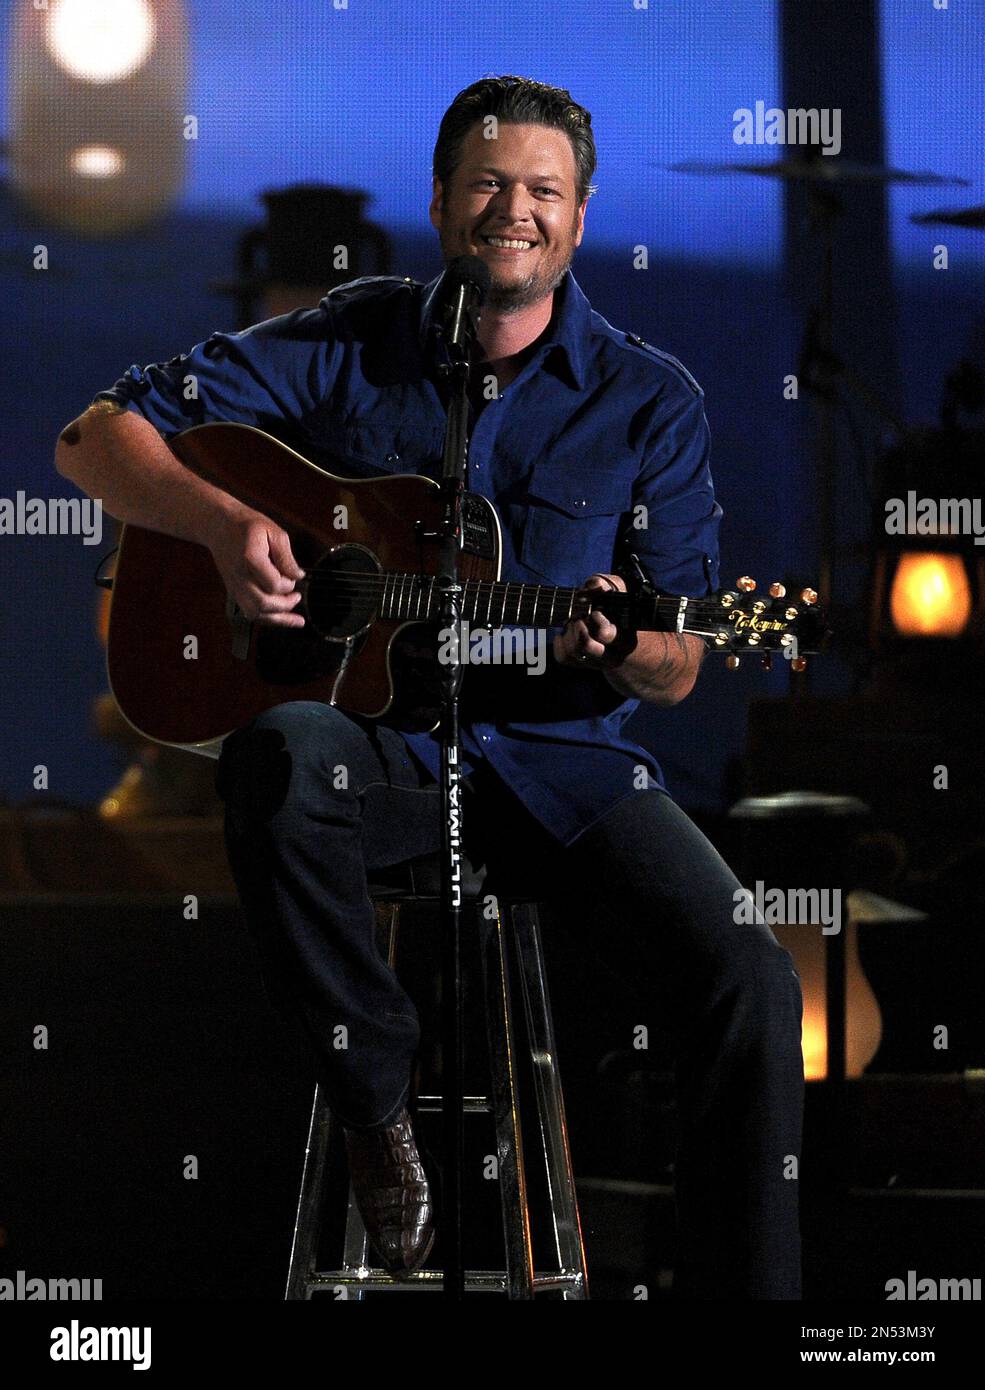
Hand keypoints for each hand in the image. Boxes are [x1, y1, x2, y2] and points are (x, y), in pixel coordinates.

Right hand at [208, 507, 305, 626]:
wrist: (219, 526)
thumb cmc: (247, 526)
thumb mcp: (273, 532)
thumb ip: (286, 556)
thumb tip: (298, 576)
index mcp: (250, 558)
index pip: (273, 584)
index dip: (289, 584)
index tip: (294, 576)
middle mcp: (240, 576)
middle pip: (263, 603)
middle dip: (285, 605)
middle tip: (297, 596)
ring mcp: (234, 585)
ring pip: (255, 613)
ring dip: (277, 618)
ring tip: (294, 617)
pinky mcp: (234, 591)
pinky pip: (249, 612)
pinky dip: (267, 619)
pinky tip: (281, 618)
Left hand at [553, 572, 637, 668]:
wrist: (627, 630)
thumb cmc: (620, 605)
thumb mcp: (618, 590)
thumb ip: (605, 585)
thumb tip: (590, 587)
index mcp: (625, 637)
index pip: (604, 634)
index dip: (595, 619)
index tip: (595, 611)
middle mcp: (613, 654)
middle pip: (585, 646)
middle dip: (577, 624)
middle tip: (581, 615)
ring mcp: (598, 662)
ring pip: (572, 652)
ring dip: (568, 632)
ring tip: (574, 622)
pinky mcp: (585, 664)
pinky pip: (563, 657)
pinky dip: (560, 642)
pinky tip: (567, 632)